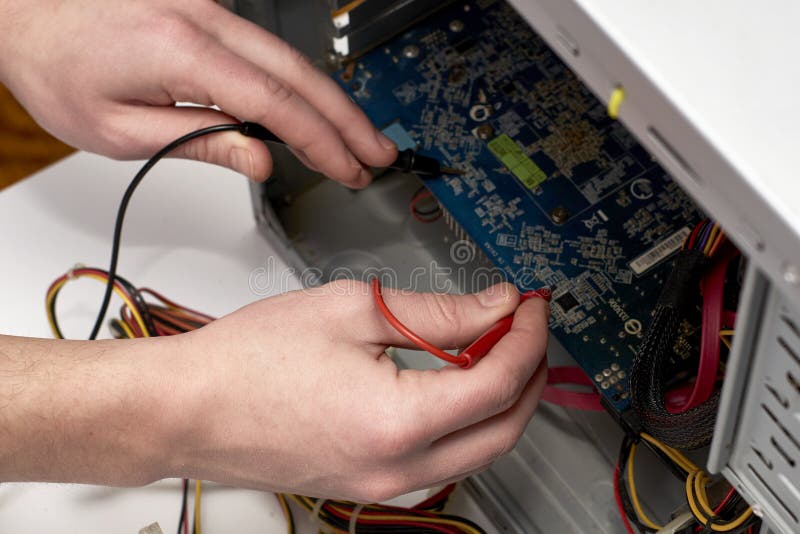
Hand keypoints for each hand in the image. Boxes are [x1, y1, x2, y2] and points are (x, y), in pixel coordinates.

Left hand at [0, 0, 396, 183]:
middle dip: (346, 119)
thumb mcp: (120, 129)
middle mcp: (204, 19)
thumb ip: (200, 142)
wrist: (21, 10)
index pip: (276, 102)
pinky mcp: (207, 11)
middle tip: (377, 154)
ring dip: (329, 102)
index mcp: (181, 51)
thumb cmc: (57, 66)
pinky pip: (267, 49)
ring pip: (289, 58)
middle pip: (299, 72)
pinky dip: (299, 84)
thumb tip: (260, 161)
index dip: (321, 141)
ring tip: (357, 140)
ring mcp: (209, 8)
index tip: (348, 168)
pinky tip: (315, 112)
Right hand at [169, 281, 548, 500]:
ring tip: (494, 347)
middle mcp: (398, 468)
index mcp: (398, 423)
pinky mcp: (369, 484)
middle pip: (503, 427)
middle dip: (529, 372)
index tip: (530, 306)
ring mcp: (384, 485)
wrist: (190, 407)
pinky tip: (452, 381)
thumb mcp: (354, 310)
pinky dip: (462, 419)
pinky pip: (440, 457)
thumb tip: (494, 308)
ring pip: (477, 448)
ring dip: (499, 398)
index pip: (499, 381)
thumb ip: (439, 312)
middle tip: (526, 328)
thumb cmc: (251, 361)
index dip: (527, 336)